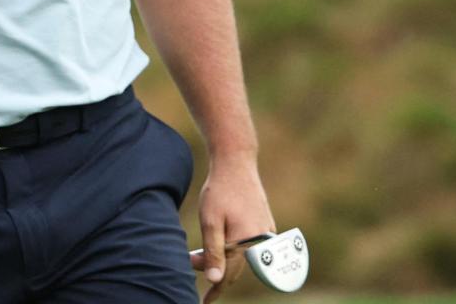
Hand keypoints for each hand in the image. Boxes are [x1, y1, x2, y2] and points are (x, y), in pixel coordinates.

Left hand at [188, 154, 274, 303]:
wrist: (237, 164)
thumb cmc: (220, 191)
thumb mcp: (211, 221)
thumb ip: (213, 252)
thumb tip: (215, 280)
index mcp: (246, 243)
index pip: (230, 275)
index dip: (215, 289)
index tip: (204, 302)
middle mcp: (261, 242)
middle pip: (236, 268)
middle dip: (214, 271)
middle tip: (190, 263)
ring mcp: (265, 234)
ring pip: (241, 257)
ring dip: (222, 259)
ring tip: (198, 254)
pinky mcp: (265, 226)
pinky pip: (248, 246)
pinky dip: (232, 249)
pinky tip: (218, 243)